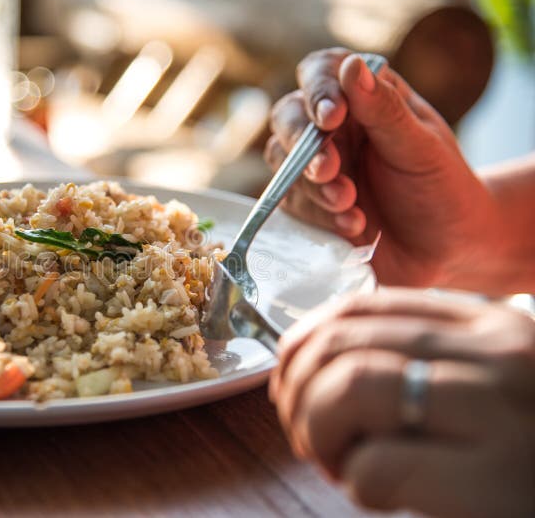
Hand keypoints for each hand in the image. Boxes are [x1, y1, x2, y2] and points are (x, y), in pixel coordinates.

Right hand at [265, 48, 498, 287]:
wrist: (446, 250)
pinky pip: (291, 203)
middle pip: (289, 117)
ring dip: (312, 185)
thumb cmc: (441, 189)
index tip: (331, 116)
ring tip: (349, 203)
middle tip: (327, 170)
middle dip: (303, 144)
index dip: (317, 90)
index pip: (322, 73)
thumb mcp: (421, 148)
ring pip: (284, 162)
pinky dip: (318, 214)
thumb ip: (384, 109)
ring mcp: (316, 166)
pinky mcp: (307, 205)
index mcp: (364, 98)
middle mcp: (333, 128)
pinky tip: (353, 224)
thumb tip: (350, 66)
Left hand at [269, 289, 534, 517]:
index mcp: (490, 324)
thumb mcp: (482, 385)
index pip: (361, 306)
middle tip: (306, 435)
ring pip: (351, 386)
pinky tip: (375, 495)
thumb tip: (312, 360)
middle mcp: (498, 353)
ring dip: (317, 430)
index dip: (303, 341)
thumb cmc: (521, 454)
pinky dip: (355, 482)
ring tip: (335, 463)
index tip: (289, 380)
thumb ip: (420, 358)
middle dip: (296, 391)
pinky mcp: (496, 481)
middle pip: (343, 343)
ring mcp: (501, 411)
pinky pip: (378, 464)